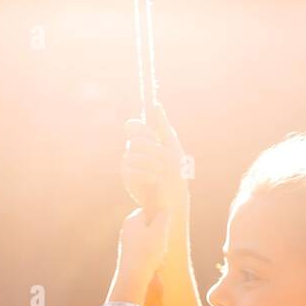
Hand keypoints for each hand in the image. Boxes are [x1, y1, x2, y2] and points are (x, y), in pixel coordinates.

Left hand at [116, 206, 171, 286]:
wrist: (133, 276)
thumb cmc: (147, 251)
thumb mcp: (160, 230)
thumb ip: (163, 217)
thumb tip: (164, 210)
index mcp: (132, 220)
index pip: (147, 212)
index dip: (158, 219)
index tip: (164, 228)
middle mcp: (126, 230)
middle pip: (148, 228)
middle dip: (158, 236)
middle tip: (163, 244)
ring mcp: (126, 245)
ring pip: (147, 242)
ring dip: (156, 249)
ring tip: (159, 257)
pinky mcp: (128, 258)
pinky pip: (144, 254)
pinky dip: (151, 258)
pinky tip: (155, 266)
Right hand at [121, 101, 188, 216]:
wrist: (174, 200)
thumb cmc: (177, 175)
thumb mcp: (173, 147)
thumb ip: (163, 127)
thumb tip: (156, 106)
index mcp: (147, 141)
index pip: (133, 126)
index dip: (137, 125)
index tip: (150, 133)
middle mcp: (136, 151)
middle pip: (135, 139)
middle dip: (152, 147)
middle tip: (164, 157)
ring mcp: (130, 165)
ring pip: (131, 153)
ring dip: (150, 161)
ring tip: (162, 171)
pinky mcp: (128, 179)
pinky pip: (129, 169)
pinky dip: (145, 173)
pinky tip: (156, 180)